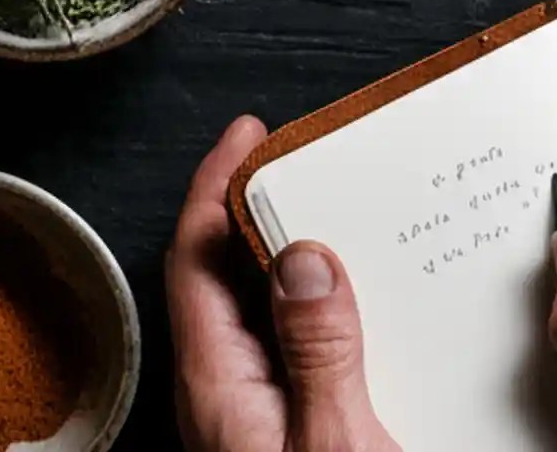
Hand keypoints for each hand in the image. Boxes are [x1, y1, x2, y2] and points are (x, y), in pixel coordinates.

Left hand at [165, 116, 399, 451]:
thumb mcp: (331, 438)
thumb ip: (318, 352)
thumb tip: (306, 258)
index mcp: (218, 385)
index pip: (196, 261)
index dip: (214, 187)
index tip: (247, 136)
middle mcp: (225, 391)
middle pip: (223, 275)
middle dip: (254, 209)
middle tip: (297, 161)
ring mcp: (253, 407)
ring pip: (260, 307)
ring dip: (291, 254)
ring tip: (336, 215)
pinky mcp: (286, 422)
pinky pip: (291, 341)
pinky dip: (317, 300)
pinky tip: (360, 299)